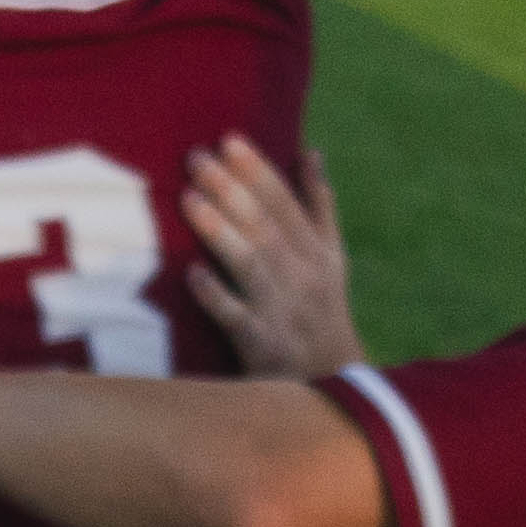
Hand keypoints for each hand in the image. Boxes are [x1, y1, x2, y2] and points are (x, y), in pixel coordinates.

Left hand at [184, 136, 357, 375]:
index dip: (258, 170)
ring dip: (222, 232)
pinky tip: (192, 275)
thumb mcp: (332, 258)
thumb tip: (311, 152)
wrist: (336, 387)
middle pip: (266, 227)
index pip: (286, 204)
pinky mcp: (264, 349)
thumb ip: (318, 206)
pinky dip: (217, 298)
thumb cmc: (322, 312)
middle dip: (232, 190)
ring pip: (253, 266)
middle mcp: (303, 278)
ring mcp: (283, 312)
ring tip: (190, 200)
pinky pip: (238, 320)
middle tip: (196, 158)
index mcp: (316, 253)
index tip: (229, 139)